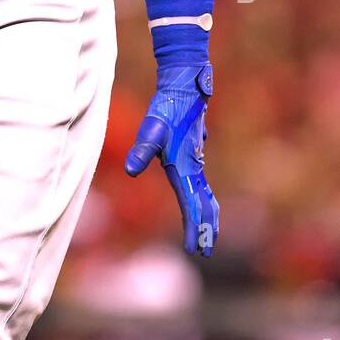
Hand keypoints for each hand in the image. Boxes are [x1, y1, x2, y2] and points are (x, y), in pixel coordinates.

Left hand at [124, 63, 218, 256]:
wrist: (185, 88)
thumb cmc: (166, 109)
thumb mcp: (150, 129)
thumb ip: (141, 150)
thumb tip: (131, 171)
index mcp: (185, 168)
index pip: (192, 205)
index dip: (194, 228)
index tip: (195, 249)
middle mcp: (194, 167)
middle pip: (204, 204)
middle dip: (206, 227)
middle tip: (205, 250)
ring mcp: (196, 161)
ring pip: (206, 194)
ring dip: (208, 215)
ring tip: (209, 232)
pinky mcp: (194, 154)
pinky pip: (203, 183)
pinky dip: (205, 199)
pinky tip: (202, 201)